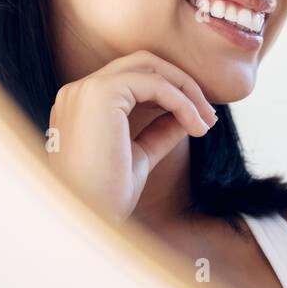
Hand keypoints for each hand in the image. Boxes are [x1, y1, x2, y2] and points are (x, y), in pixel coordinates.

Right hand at [47, 49, 217, 224]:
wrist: (87, 224)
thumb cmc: (105, 199)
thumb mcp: (139, 157)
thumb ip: (159, 131)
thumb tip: (188, 115)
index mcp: (80, 105)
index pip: (132, 78)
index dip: (169, 92)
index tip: (198, 118)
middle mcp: (78, 91)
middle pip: (141, 63)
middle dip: (180, 82)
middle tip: (208, 114)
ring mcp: (86, 90)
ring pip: (150, 67)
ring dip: (185, 90)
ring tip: (206, 121)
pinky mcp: (100, 94)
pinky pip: (155, 85)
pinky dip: (182, 102)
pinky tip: (196, 126)